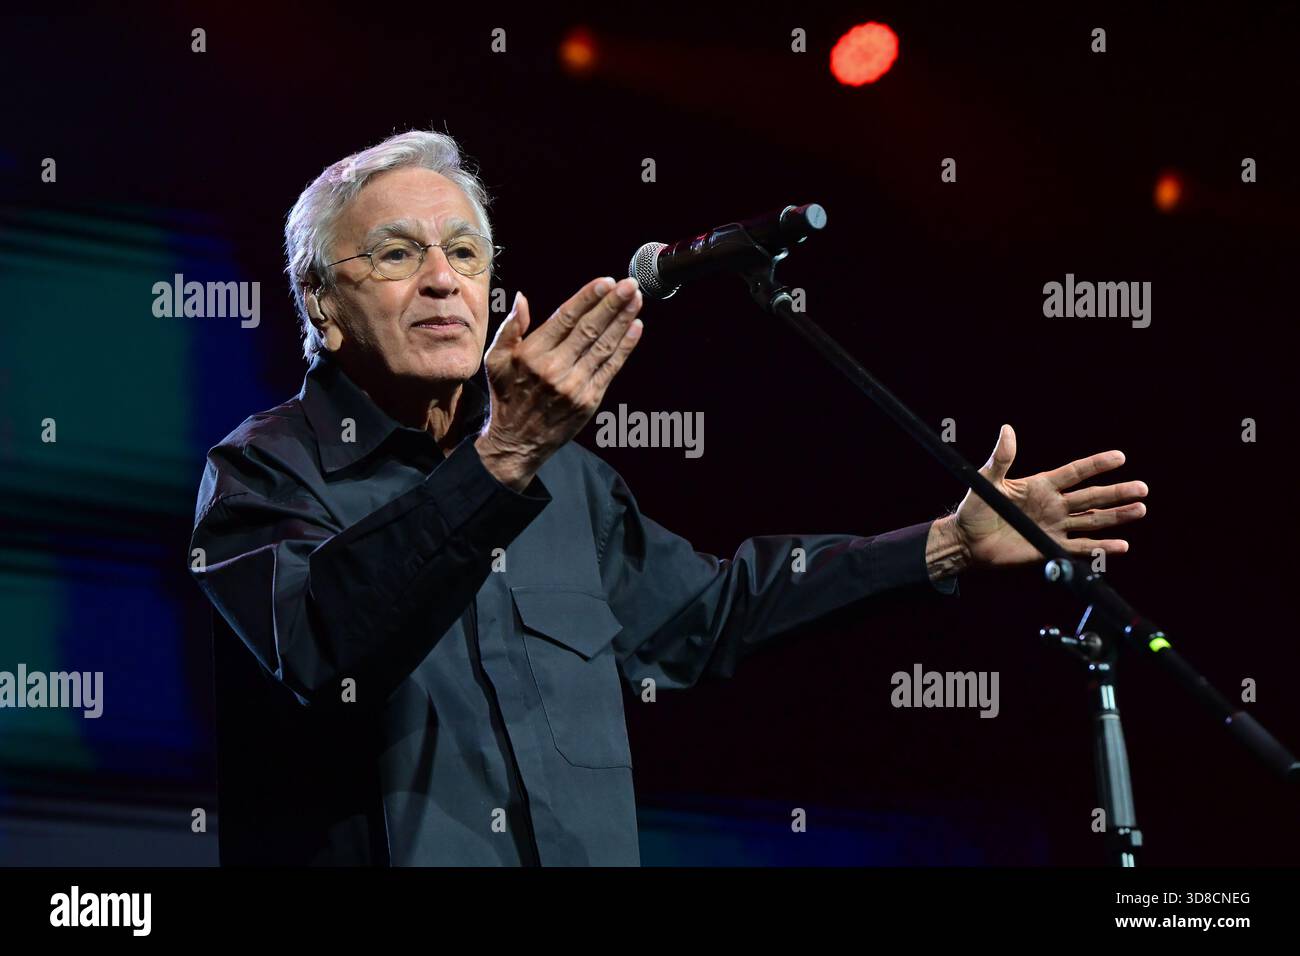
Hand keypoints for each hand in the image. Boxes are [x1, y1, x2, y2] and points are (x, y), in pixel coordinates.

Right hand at [475, 276, 643, 490]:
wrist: (516, 443)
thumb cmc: (506, 397)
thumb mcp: (495, 360)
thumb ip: (511, 327)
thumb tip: (522, 298)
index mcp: (531, 354)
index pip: (565, 318)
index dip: (588, 298)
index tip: (605, 281)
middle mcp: (554, 368)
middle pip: (590, 329)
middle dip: (612, 304)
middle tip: (629, 284)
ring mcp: (574, 386)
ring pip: (604, 346)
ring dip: (623, 320)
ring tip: (636, 300)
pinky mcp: (589, 400)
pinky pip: (611, 368)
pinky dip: (625, 347)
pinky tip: (635, 328)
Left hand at [952, 424, 1148, 568]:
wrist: (967, 541)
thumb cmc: (975, 509)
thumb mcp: (988, 481)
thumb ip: (1001, 458)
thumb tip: (1007, 430)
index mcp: (1041, 485)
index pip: (1075, 472)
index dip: (1097, 464)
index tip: (1120, 457)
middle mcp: (1053, 504)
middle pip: (1091, 496)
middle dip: (1116, 492)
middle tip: (1142, 488)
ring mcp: (1054, 526)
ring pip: (1092, 520)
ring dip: (1116, 516)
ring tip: (1140, 509)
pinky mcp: (1050, 547)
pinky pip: (1080, 547)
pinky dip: (1100, 547)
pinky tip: (1121, 545)